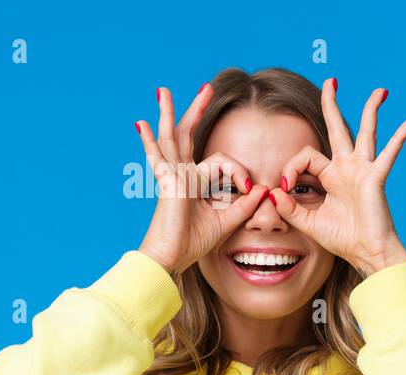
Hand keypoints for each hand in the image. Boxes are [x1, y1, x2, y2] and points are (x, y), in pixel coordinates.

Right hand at [136, 85, 268, 274]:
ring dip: (170, 113)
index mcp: (195, 181)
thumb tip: (263, 190)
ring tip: (164, 90)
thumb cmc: (192, 242)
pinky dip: (150, 141)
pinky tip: (142, 123)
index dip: (240, 173)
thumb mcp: (227, 221)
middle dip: (197, 111)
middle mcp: (182, 174)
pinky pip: (159, 158)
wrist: (171, 257)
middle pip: (188, 135)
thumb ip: (244, 206)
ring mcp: (172, 175)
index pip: (221, 162)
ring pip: (172, 137)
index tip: (249, 189)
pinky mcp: (167, 183)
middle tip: (207, 87)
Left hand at [268, 79, 405, 275]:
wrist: (367, 253)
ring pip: (366, 132)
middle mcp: (347, 168)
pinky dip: (399, 139)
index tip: (285, 188)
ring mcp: (363, 171)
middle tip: (331, 81)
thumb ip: (289, 208)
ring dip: (372, 110)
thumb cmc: (343, 240)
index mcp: (331, 176)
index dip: (290, 167)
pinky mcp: (375, 178)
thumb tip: (272, 191)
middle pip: (338, 128)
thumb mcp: (308, 222)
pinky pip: (388, 154)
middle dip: (332, 104)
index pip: (306, 155)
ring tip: (380, 91)